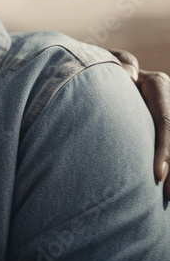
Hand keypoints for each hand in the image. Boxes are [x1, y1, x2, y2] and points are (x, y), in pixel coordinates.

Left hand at [109, 48, 169, 199]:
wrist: (103, 77)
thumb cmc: (98, 69)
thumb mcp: (105, 61)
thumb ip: (118, 62)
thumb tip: (130, 74)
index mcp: (158, 85)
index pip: (167, 121)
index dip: (166, 150)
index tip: (158, 176)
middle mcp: (169, 98)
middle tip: (169, 197)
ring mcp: (168, 112)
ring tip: (169, 198)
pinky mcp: (164, 127)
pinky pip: (168, 143)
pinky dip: (168, 162)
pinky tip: (166, 192)